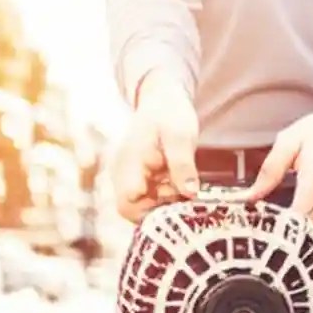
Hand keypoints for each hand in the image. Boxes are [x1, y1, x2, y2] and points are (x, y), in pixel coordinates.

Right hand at [110, 70, 199, 222]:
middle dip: (162, 206)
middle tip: (180, 186)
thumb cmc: (169, 114)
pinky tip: (177, 180)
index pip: (128, 202)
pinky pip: (152, 201)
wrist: (163, 101)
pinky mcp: (141, 183)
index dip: (152, 206)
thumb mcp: (180, 135)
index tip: (173, 191)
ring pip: (145, 208)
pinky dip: (168, 197)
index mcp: (126, 163)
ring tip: (179, 179)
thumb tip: (190, 192)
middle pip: (135, 211)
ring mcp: (130, 180)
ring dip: (167, 201)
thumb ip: (183, 164)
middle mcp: (122, 176)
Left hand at [244, 99, 312, 234]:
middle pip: (304, 230)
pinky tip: (291, 226)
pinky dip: (306, 232)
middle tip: (260, 230)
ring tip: (273, 229)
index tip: (259, 227)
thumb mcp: (289, 141)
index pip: (297, 216)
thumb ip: (269, 171)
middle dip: (281, 234)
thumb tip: (250, 196)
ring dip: (293, 235)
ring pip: (312, 234)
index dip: (277, 227)